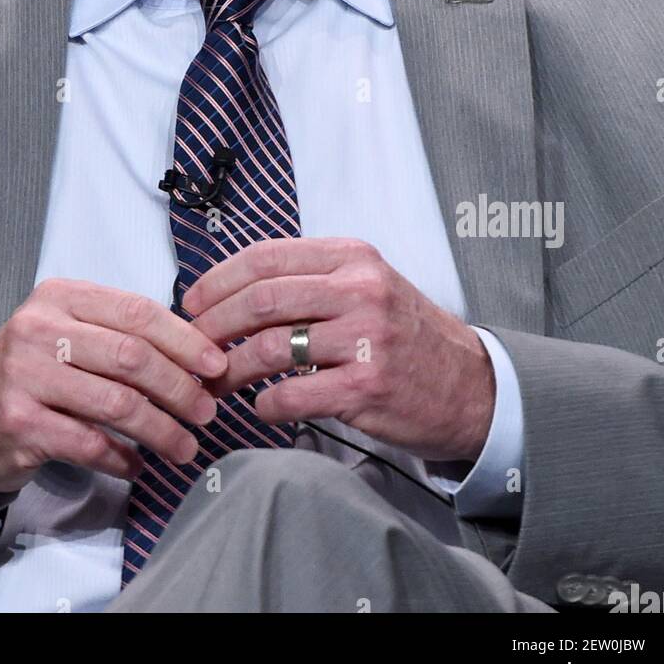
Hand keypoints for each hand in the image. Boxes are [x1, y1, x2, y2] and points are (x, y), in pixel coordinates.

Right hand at [0, 278, 227, 495]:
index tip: (216, 364)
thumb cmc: (33, 370)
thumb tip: (197, 353)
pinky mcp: (19, 424)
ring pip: (116, 403)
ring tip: (184, 446)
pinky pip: (89, 443)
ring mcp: (25, 376)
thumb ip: (121, 333)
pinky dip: (122, 458)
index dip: (184, 340)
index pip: (137, 312)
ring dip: (161, 429)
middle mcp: (39, 329)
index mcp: (60, 297)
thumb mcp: (68, 331)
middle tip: (206, 411)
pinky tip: (137, 466)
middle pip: (131, 356)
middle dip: (179, 387)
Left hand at [182, 238, 495, 462]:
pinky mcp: (367, 386)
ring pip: (270, 347)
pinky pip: (292, 394)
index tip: (193, 301)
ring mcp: (365, 339)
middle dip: (214, 324)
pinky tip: (260, 406)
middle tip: (195, 345)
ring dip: (230, 369)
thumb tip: (233, 289)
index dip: (218, 279)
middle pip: (260, 299)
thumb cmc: (406, 335)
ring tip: (216, 382)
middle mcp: (359, 290)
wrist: (470, 385)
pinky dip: (264, 404)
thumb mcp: (367, 286)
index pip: (266, 257)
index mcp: (352, 258)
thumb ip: (312, 279)